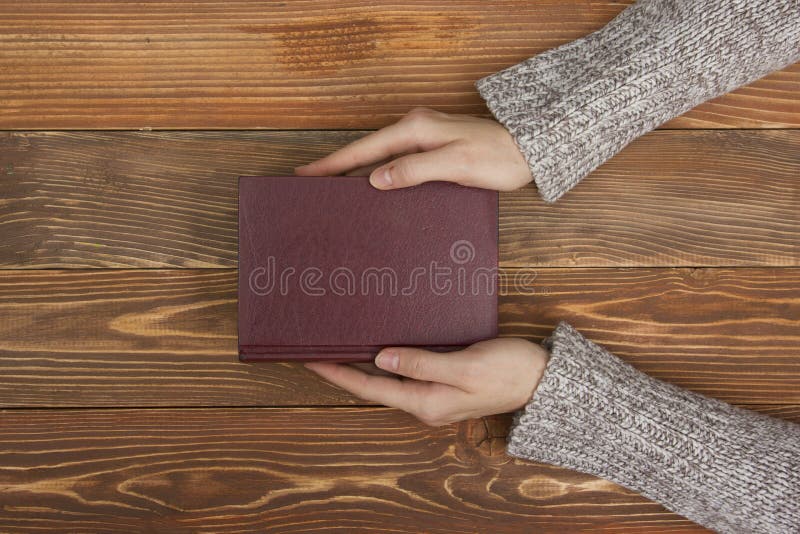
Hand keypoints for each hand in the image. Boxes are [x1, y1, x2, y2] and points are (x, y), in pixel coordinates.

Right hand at [295, 107, 532, 190]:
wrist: (528, 150)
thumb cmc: (497, 158)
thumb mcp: (456, 165)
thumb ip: (415, 170)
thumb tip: (376, 179)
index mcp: (416, 128)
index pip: (365, 148)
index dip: (335, 162)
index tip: (307, 173)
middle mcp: (416, 127)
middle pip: (367, 150)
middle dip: (338, 166)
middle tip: (311, 184)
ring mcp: (424, 137)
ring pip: (381, 156)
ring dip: (357, 172)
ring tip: (333, 190)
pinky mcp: (434, 148)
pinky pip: (397, 161)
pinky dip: (380, 174)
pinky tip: (373, 189)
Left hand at [305, 338, 548, 425]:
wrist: (542, 379)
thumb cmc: (509, 371)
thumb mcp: (466, 366)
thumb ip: (422, 363)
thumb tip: (381, 360)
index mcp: (426, 402)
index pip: (370, 388)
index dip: (337, 374)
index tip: (310, 359)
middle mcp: (425, 402)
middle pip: (373, 386)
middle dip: (343, 369)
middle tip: (314, 347)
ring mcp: (434, 393)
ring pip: (388, 378)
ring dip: (362, 363)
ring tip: (337, 344)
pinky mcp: (444, 381)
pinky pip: (406, 370)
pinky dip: (386, 358)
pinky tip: (378, 344)